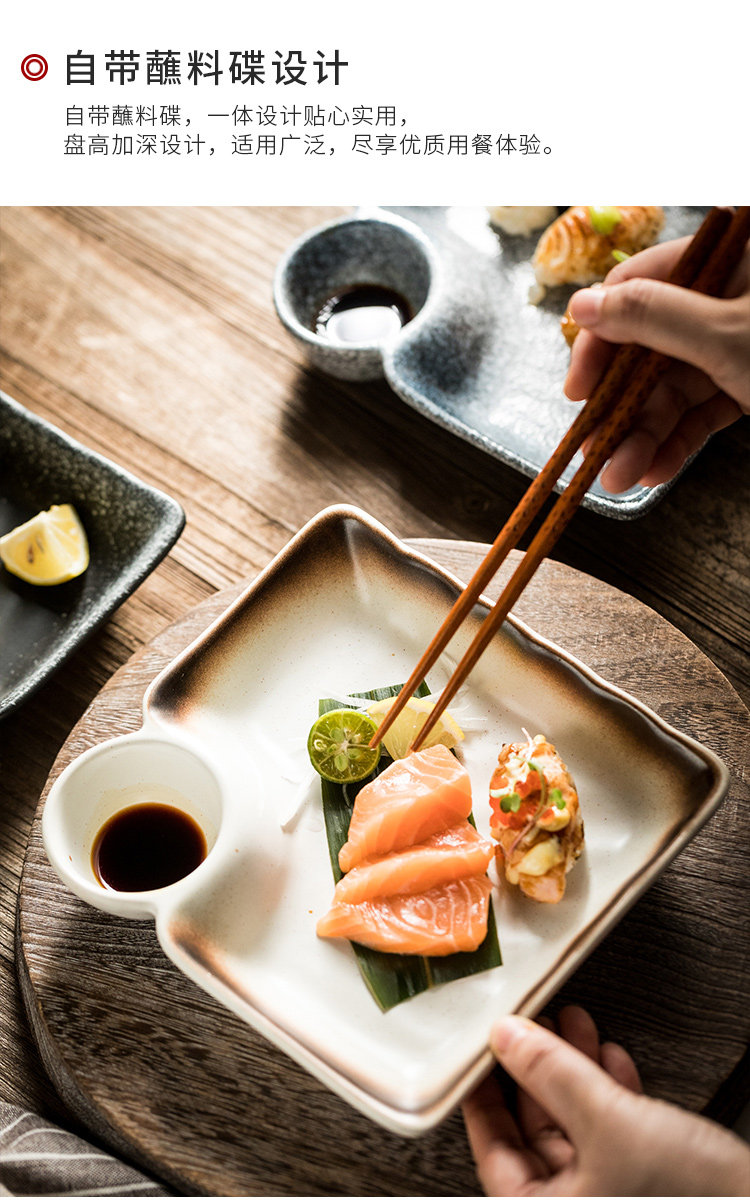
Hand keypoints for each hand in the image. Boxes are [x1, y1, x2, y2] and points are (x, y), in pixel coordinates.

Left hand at [462, 1006, 749, 1195]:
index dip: (483, 1096)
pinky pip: (612, 1134)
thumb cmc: (692, 1198)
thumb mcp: (609, 1123)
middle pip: (535, 1135)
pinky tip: (609, 1056)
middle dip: (537, 1071)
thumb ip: (552, 1076)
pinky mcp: (648, 1185)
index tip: (477, 1054)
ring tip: (569, 1023)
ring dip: (574, 1072)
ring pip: (575, 1128)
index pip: (494, 1153)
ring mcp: (613, 1196)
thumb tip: (507, 1038)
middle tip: (529, 1027)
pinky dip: (608, 1093)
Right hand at [563, 235, 749, 492]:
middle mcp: (734, 290)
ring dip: (645, 434)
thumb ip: (653, 317)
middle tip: (594, 448)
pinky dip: (681, 439)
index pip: (640, 283)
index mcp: (733, 252)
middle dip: (623, 404)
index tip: (576, 386)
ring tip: (619, 477)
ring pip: (677, 382)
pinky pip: (708, 406)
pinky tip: (652, 470)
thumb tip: (584, 305)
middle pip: (653, 342)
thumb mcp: (729, 335)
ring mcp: (744, 336)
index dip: (601, 337)